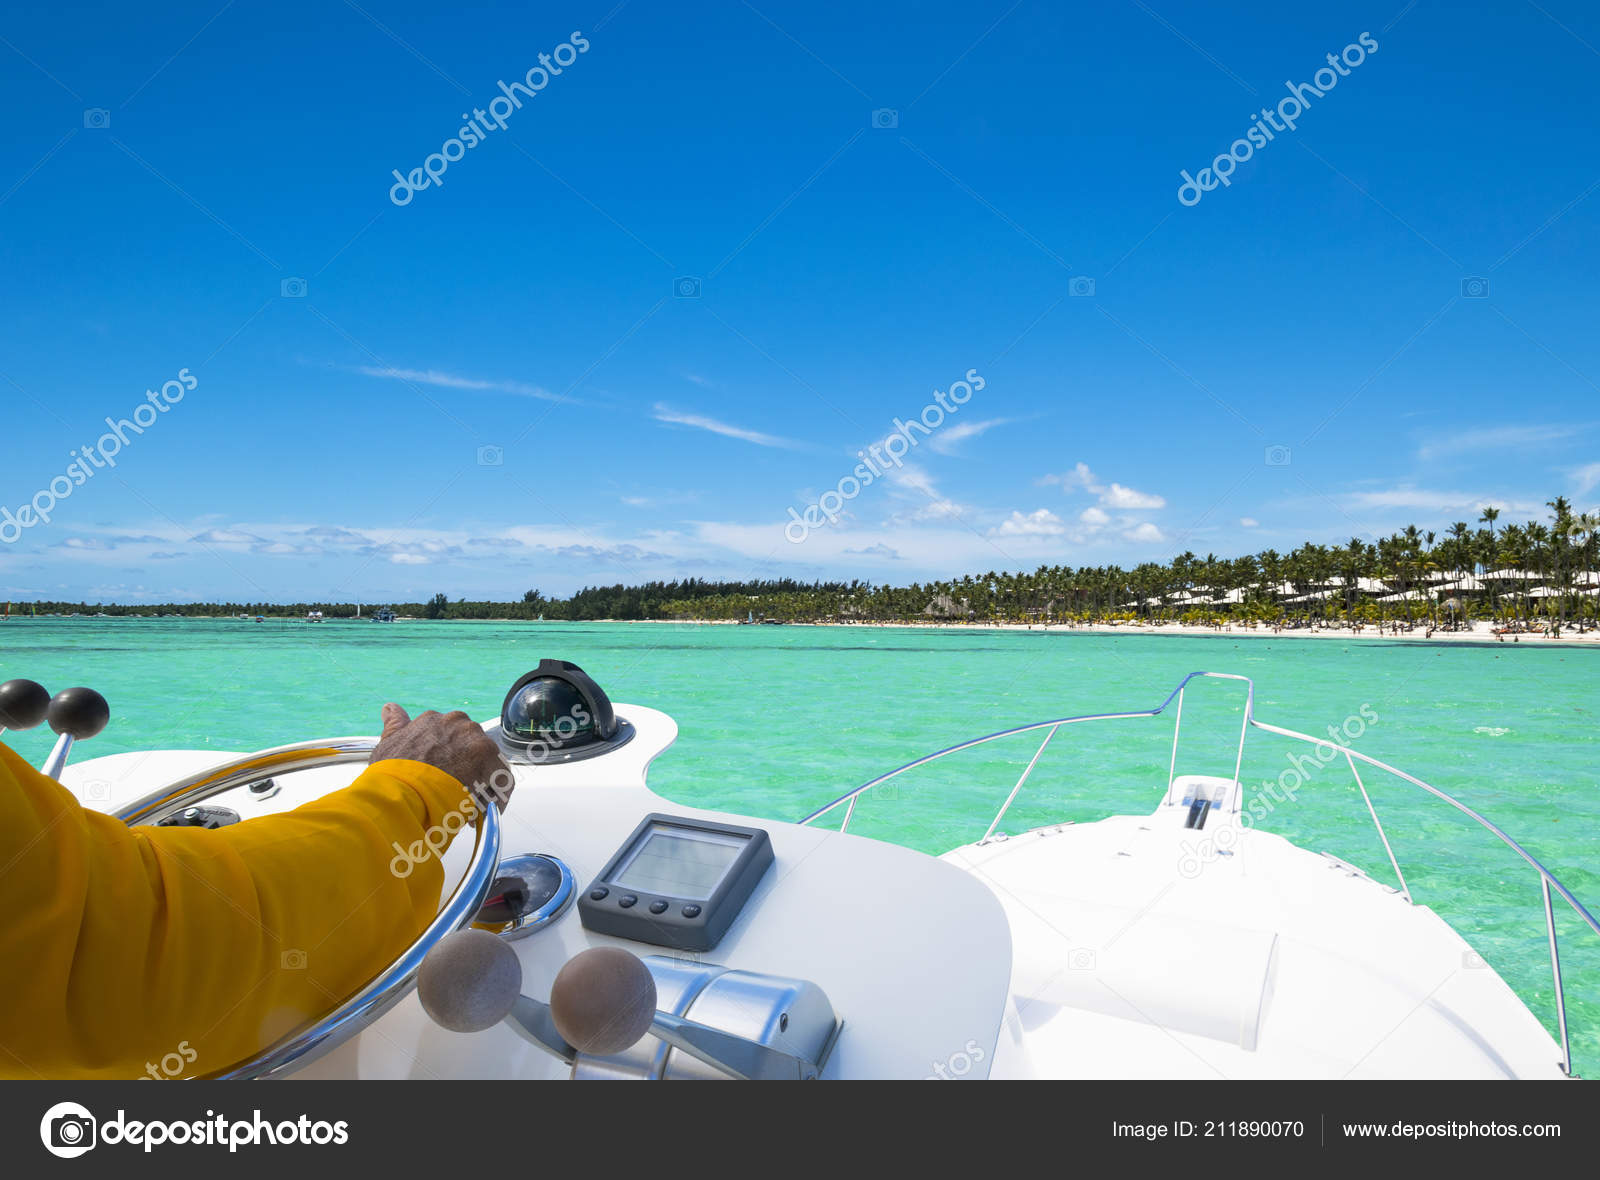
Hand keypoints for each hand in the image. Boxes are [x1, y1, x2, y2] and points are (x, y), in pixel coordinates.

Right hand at [370, 704, 513, 811]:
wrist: (402, 793)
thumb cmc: (392, 775)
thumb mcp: (388, 743)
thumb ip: (395, 724)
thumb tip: (390, 708)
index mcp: (434, 719)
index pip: (452, 737)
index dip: (452, 762)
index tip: (448, 779)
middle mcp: (457, 722)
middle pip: (472, 749)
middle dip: (468, 773)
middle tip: (459, 796)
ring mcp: (474, 738)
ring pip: (488, 762)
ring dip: (481, 785)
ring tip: (469, 808)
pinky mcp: (489, 758)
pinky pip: (502, 778)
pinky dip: (496, 796)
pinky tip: (483, 812)